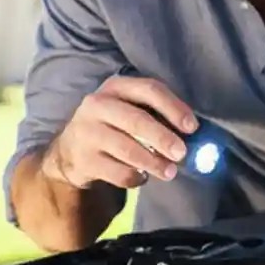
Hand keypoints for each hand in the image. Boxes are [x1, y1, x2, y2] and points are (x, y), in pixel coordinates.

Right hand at [41, 75, 198, 189]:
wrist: (71, 150)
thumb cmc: (114, 126)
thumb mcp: (129, 110)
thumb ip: (158, 115)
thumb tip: (194, 135)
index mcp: (116, 86)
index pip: (149, 89)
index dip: (174, 107)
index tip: (192, 127)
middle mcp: (97, 105)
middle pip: (137, 120)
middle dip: (163, 138)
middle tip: (182, 153)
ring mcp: (87, 132)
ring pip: (127, 149)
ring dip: (153, 162)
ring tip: (170, 172)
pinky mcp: (83, 160)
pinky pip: (117, 172)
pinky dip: (135, 177)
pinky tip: (143, 177)